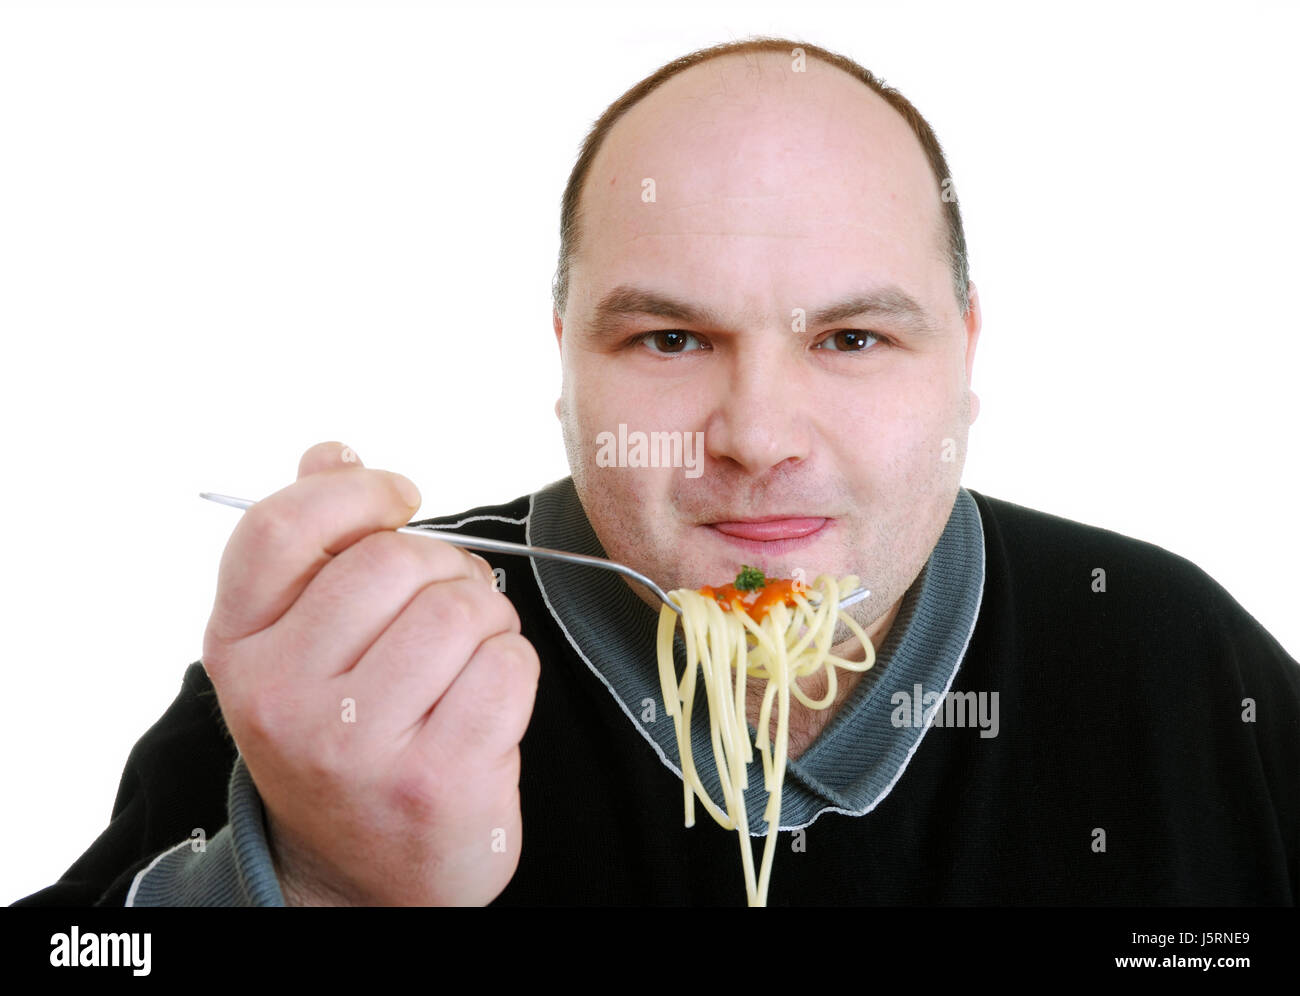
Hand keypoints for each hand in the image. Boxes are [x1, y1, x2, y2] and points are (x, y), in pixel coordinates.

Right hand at [201, 441, 538, 904]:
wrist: (362, 876)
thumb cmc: (342, 735)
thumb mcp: (298, 645)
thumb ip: (312, 545)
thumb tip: (331, 450)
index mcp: (238, 647)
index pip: (283, 528)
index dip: (359, 491)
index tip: (402, 497)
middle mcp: (283, 697)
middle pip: (397, 560)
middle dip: (447, 569)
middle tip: (446, 608)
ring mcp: (358, 744)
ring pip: (464, 608)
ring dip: (488, 622)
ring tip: (465, 661)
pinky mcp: (436, 780)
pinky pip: (510, 666)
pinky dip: (514, 669)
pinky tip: (486, 702)